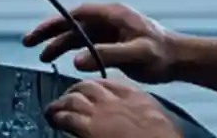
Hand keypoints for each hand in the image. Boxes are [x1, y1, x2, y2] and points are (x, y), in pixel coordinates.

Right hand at [22, 3, 180, 83]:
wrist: (178, 59)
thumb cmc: (162, 53)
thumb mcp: (136, 53)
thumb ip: (108, 55)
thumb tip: (77, 59)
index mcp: (114, 14)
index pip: (77, 14)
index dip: (55, 22)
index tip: (38, 32)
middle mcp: (109, 19)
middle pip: (73, 22)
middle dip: (51, 31)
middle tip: (28, 42)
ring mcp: (110, 31)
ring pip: (78, 35)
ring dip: (59, 43)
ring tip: (41, 56)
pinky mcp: (113, 43)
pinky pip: (87, 44)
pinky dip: (72, 51)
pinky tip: (62, 60)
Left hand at [45, 79, 181, 137]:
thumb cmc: (162, 137)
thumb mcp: (156, 119)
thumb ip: (141, 113)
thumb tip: (135, 119)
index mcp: (134, 97)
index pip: (109, 83)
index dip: (96, 86)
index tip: (90, 91)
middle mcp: (115, 100)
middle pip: (89, 86)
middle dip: (76, 90)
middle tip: (69, 98)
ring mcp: (100, 113)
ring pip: (74, 98)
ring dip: (62, 102)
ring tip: (56, 108)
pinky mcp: (88, 128)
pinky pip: (67, 116)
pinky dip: (58, 116)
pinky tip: (54, 119)